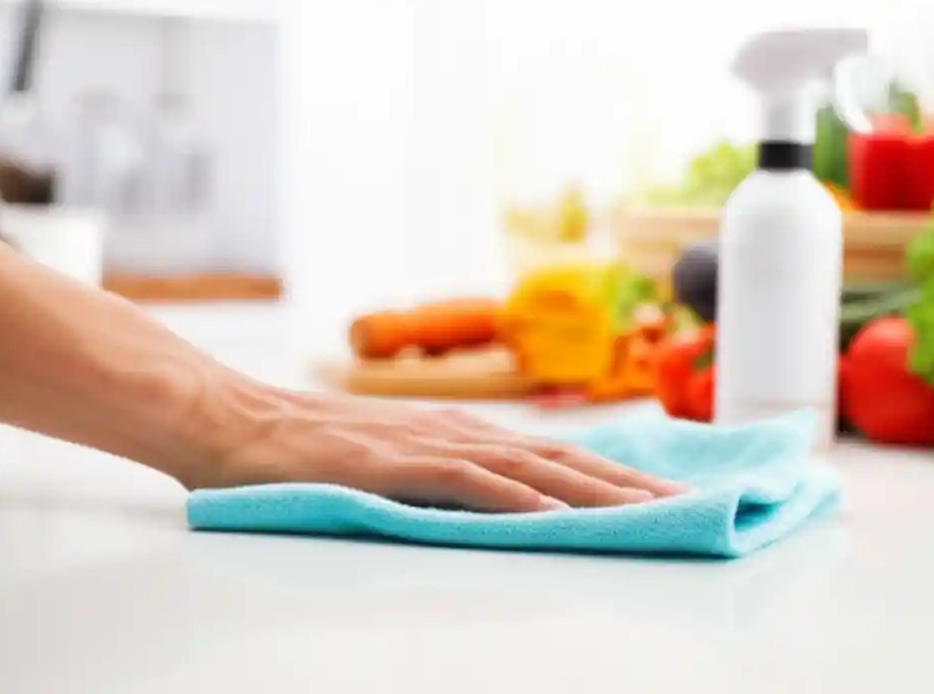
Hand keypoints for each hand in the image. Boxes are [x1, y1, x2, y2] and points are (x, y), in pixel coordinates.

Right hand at [188, 386, 686, 512]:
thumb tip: (510, 500)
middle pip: (567, 460)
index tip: (671, 497)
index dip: (621, 477)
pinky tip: (550, 511)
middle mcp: (466, 433)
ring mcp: (433, 447)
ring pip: (532, 469)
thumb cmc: (316, 448)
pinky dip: (513, 496)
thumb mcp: (400, 459)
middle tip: (692, 507)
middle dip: (633, 487)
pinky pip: (466, 482)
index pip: (563, 457)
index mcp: (470, 433)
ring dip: (595, 491)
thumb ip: (454, 475)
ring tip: (648, 512)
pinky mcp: (395, 465)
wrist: (241, 421)